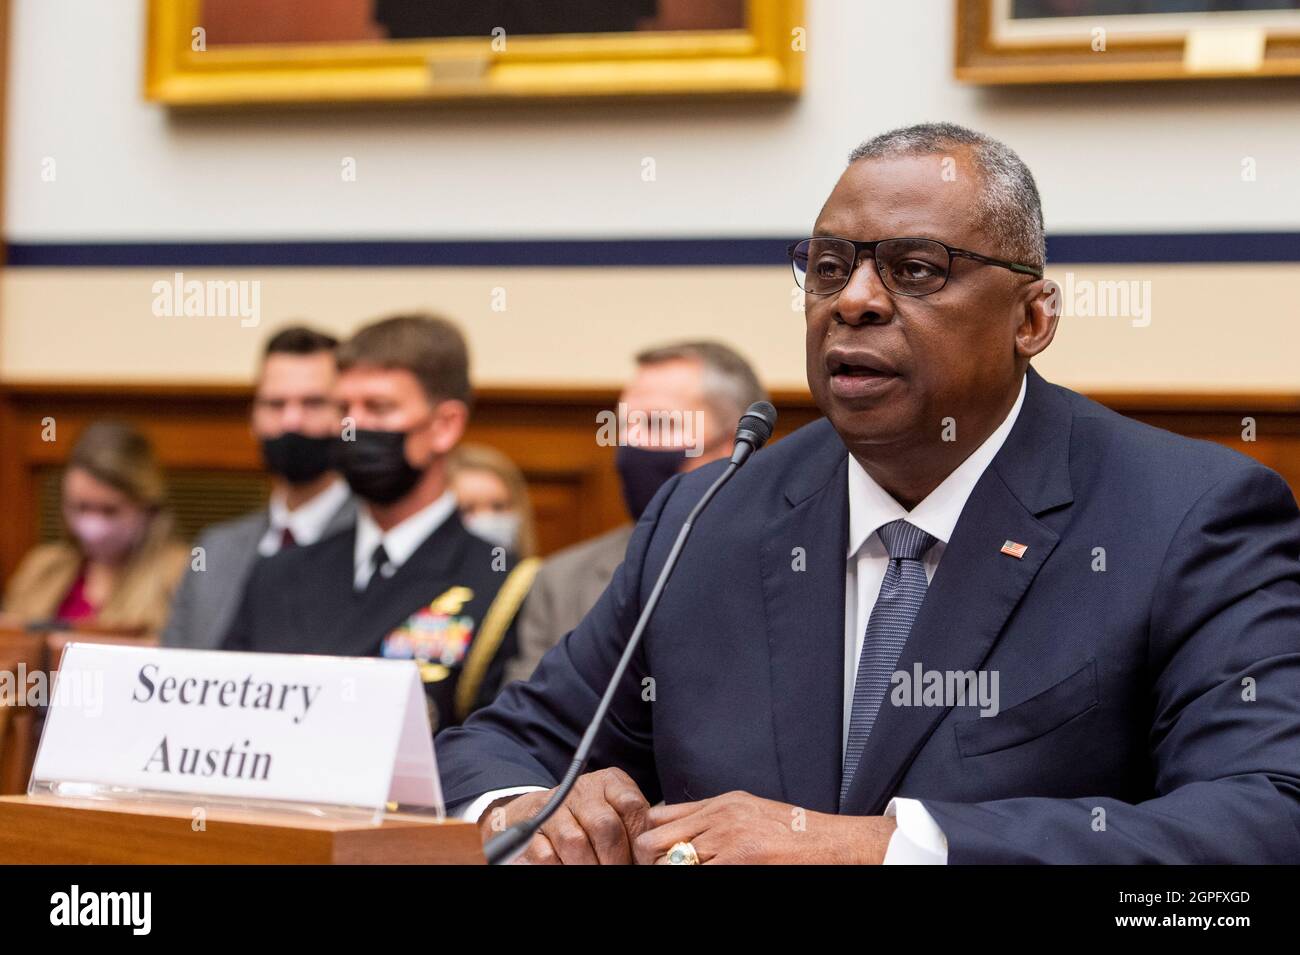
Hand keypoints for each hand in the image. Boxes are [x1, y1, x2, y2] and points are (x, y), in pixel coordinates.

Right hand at [476, 767, 651, 864]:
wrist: (539, 812)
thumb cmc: (590, 818)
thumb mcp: (617, 810)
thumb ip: (633, 825)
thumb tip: (649, 855)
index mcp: (609, 782)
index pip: (631, 805)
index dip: (639, 837)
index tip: (640, 857)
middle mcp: (581, 790)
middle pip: (604, 825)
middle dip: (615, 858)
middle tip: (619, 870)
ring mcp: (554, 808)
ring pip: (575, 842)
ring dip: (589, 865)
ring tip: (596, 871)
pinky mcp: (532, 829)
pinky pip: (547, 855)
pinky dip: (562, 867)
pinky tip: (570, 866)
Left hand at [634, 790, 896, 863]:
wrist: (833, 844)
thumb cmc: (795, 833)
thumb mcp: (748, 811)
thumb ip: (710, 817)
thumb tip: (674, 826)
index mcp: (719, 805)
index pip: (657, 818)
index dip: (648, 842)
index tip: (653, 857)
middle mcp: (718, 819)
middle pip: (652, 843)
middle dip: (650, 862)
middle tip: (663, 871)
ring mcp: (727, 842)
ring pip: (669, 865)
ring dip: (671, 872)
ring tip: (683, 874)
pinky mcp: (740, 862)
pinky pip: (697, 874)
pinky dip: (692, 878)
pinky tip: (707, 877)